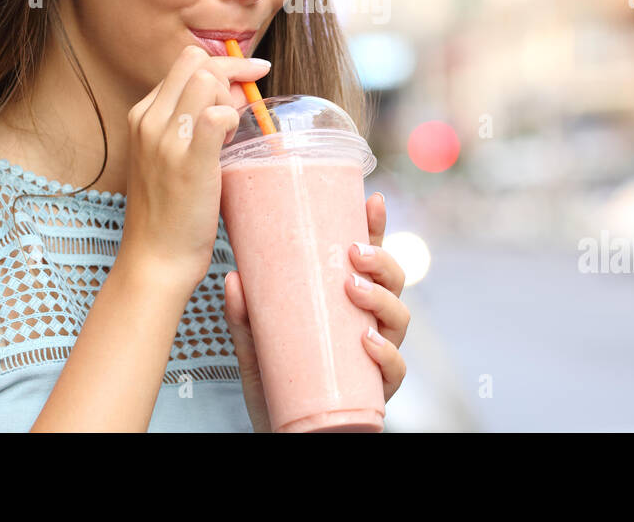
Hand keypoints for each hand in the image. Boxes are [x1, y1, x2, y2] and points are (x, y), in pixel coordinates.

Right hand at [121, 45, 270, 290]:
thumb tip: (233, 92)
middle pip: (196, 61)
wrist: (155, 259)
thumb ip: (193, 121)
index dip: (222, 65)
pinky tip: (231, 144)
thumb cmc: (170, 211)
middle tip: (241, 107)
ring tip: (230, 135)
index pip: (186, 61)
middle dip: (230, 73)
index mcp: (142, 115)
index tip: (247, 78)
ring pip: (207, 79)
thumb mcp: (170, 156)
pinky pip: (217, 114)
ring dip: (230, 99)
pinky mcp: (188, 162)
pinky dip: (232, 120)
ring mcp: (166, 140)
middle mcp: (148, 121)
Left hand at [224, 190, 409, 431]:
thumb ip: (245, 315)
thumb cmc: (277, 382)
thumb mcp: (254, 344)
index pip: (369, 257)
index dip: (376, 227)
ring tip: (355, 289)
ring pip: (400, 318)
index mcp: (347, 302)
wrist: (286, 434)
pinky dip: (386, 354)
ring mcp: (377, 356)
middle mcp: (370, 324)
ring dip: (382, 299)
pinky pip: (395, 369)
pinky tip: (368, 342)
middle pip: (394, 281)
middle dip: (381, 260)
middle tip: (353, 254)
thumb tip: (233, 276)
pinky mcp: (377, 391)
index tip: (372, 199)